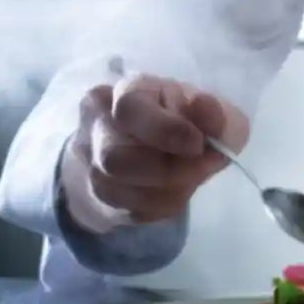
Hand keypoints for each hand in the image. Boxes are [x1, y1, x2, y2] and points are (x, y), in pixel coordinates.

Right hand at [59, 70, 248, 232]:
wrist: (153, 147)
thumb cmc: (182, 119)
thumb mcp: (206, 109)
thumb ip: (212, 111)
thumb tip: (204, 106)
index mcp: (125, 92)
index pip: (129, 108)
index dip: (165, 130)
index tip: (197, 144)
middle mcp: (97, 126)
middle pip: (114, 159)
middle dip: (167, 171)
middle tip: (203, 167)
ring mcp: (91, 164)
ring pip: (118, 191)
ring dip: (167, 191)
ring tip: (194, 177)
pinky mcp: (97, 197)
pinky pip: (129, 211)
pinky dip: (161, 206)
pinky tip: (177, 191)